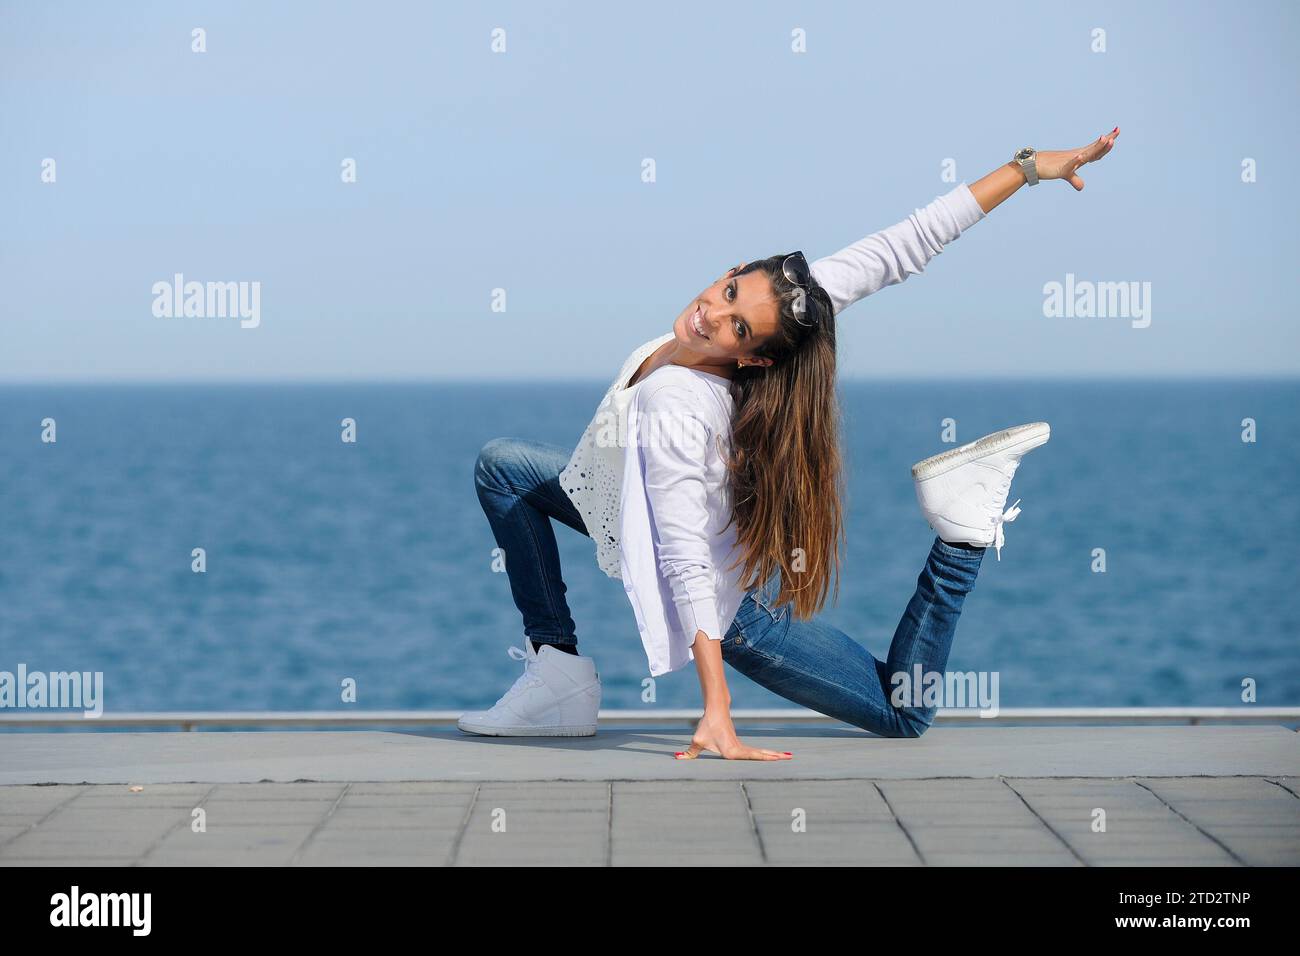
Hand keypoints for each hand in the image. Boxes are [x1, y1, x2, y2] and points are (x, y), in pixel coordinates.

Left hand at [675, 709, 792, 760]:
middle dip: (775, 758)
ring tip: (788, 757)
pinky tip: (773, 756)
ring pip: (760, 753)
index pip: (753, 757)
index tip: (778, 758)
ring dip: (774, 756)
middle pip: (761, 755)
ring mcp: (741, 747)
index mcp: (733, 752)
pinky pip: (756, 752)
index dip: (766, 758)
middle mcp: (740, 750)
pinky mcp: (740, 745)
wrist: (715, 710)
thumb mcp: (697, 741)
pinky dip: (766, 755)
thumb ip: (689, 753)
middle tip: (790, 758)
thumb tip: (678, 758)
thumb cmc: (707, 726)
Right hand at [1033, 127, 1119, 190]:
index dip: (1107, 142)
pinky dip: (1075, 160)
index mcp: (1079, 156)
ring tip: (1105, 138)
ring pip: (1085, 154)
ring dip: (1095, 147)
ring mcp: (1069, 161)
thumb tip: (1081, 187)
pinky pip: (1070, 165)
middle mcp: (1076, 156)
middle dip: (1106, 141)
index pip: (1096, 149)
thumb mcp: (1065, 175)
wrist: (1034, 166)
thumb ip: (1075, 179)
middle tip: (1117, 131)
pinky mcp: (1061, 168)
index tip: (1117, 131)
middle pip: (1095, 148)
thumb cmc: (1050, 167)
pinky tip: (1080, 156)